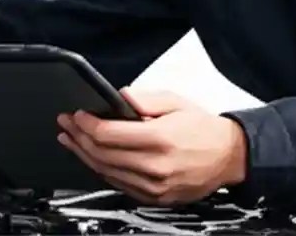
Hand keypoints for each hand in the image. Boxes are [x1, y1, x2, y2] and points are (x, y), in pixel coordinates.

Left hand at [57, 88, 247, 205]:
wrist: (229, 156)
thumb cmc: (203, 128)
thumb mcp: (175, 101)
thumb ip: (144, 99)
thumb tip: (118, 96)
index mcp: (160, 139)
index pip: (109, 134)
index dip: (87, 124)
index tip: (76, 114)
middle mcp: (156, 167)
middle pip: (102, 154)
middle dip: (79, 137)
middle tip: (66, 124)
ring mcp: (155, 186)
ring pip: (106, 172)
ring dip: (84, 155)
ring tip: (71, 140)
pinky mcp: (155, 198)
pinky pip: (119, 184)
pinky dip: (102, 170)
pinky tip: (92, 157)